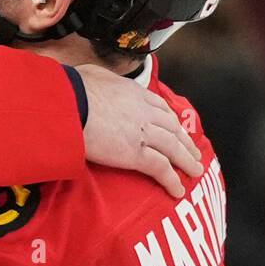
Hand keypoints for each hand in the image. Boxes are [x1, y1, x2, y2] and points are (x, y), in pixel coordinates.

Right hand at [76, 64, 203, 197]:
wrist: (70, 104)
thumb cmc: (73, 89)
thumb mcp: (92, 75)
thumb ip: (100, 81)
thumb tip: (93, 82)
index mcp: (133, 92)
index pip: (158, 106)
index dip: (169, 119)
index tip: (175, 127)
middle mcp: (144, 111)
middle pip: (172, 127)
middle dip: (184, 141)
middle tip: (193, 151)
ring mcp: (143, 133)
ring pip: (173, 148)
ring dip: (186, 160)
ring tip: (194, 170)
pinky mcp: (136, 154)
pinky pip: (160, 168)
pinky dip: (171, 180)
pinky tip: (178, 190)